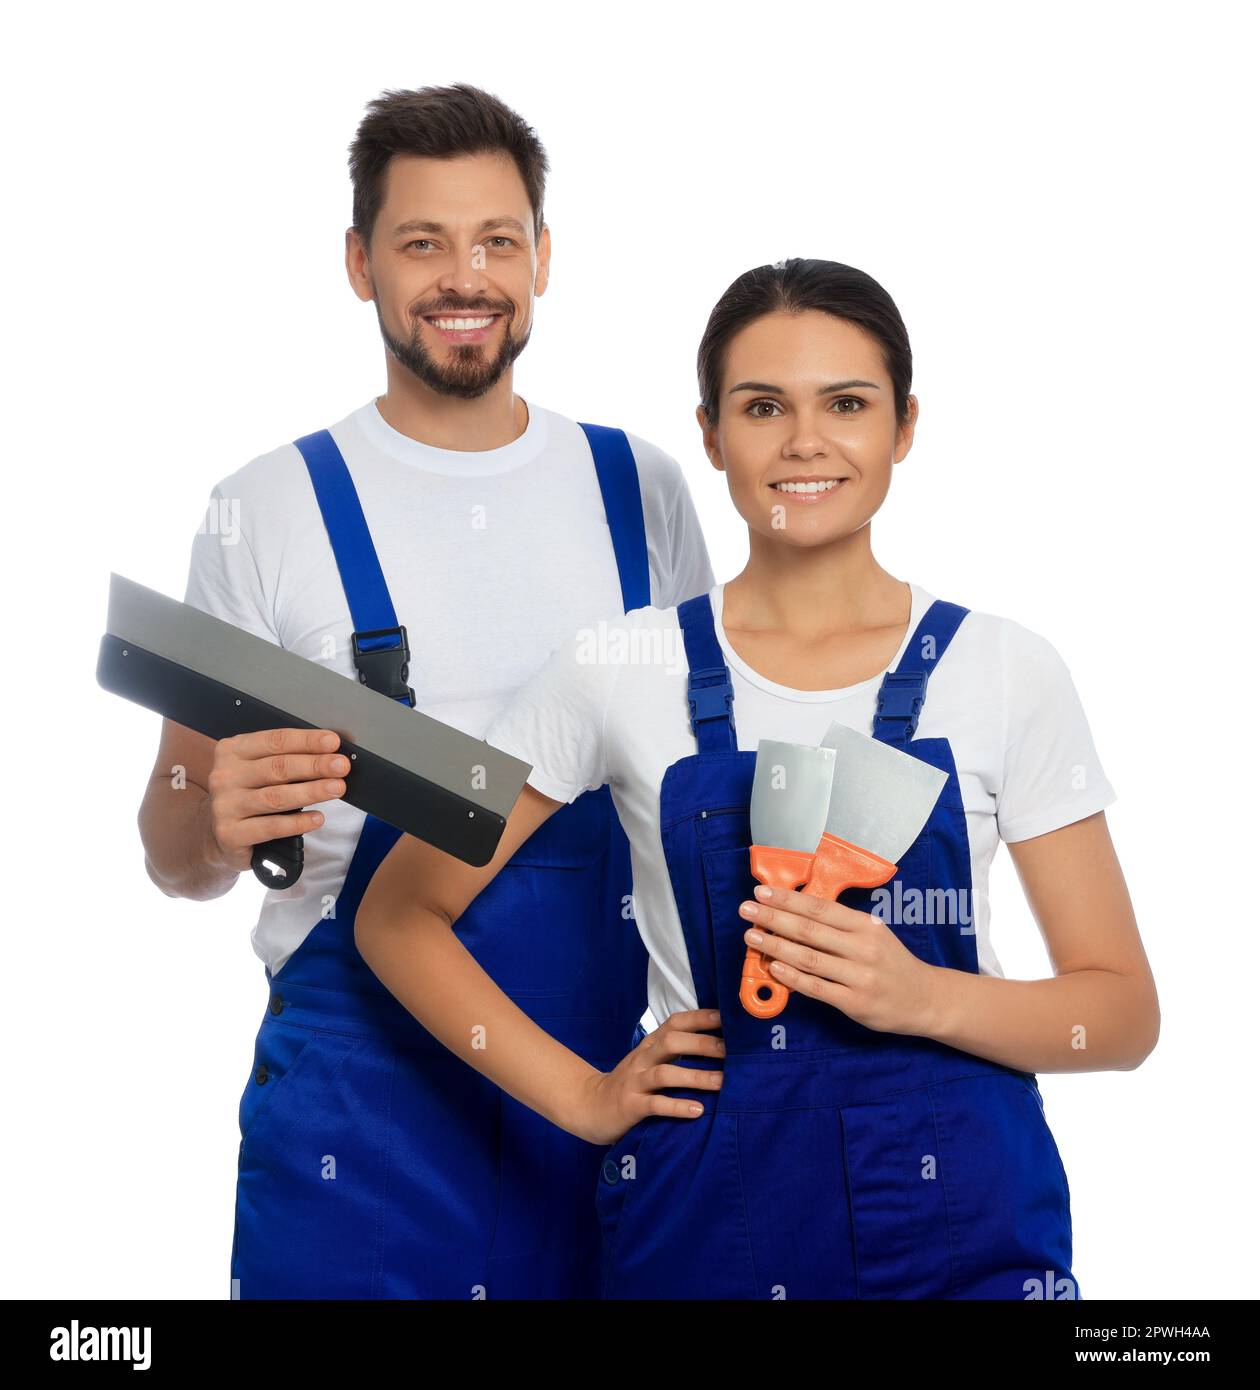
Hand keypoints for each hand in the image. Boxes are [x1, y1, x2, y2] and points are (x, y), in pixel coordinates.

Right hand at [202, 728, 349, 873]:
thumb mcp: (265, 769)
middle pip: (277, 768)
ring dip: (311, 791)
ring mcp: (225, 805)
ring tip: (337, 788)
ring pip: (275, 797)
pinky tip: (318, 818)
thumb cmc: (252, 794)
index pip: (274, 741)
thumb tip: (335, 744)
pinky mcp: (230, 833)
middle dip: (314, 765)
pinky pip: (271, 827)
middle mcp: (224, 776)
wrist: (223, 834)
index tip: (333, 742)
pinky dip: (298, 823)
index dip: (306, 741)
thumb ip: (295, 755)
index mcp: (233, 750)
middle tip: (341, 766)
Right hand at [575, 1009, 723, 1145]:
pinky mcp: (631, 1106)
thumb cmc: (631, 1082)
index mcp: (650, 1044)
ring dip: (695, 1076)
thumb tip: (717, 1043)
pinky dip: (677, 1106)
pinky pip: (655, 1104)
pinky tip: (698, 1110)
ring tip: (721, 1083)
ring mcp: (635, 1081)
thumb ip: (674, 1050)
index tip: (726, 1018)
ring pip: (665, 1073)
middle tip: (731, 1052)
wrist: (591, 1106)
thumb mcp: (649, 1060)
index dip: (700, 1018)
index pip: (675, 1022)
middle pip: (672, 1042)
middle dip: (702, 1044)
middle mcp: (643, 1058)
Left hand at [739, 885, 941, 1034]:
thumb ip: (840, 924)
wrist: (924, 998)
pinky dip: (791, 977)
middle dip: (773, 918)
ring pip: (809, 958)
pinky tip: (772, 968)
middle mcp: (863, 948)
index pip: (819, 907)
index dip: (787, 899)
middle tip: (747, 910)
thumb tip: (796, 911)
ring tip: (752, 936)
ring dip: (775, 946)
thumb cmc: (891, 962)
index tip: (762, 892)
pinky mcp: (854, 1002)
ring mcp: (859, 976)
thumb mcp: (873, 933)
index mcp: (866, 925)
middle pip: (809, 929)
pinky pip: (816, 987)